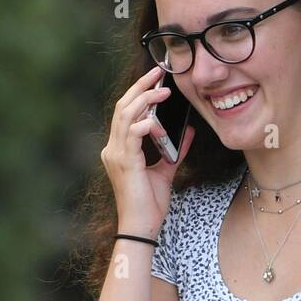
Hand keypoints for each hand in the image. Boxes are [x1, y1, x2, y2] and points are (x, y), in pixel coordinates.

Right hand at [100, 64, 195, 224]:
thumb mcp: (166, 171)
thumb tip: (187, 131)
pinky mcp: (125, 163)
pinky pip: (133, 134)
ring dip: (146, 100)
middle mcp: (112, 148)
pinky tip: (159, 123)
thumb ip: (175, 150)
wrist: (142, 227)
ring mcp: (115, 154)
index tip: (156, 80)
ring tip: (163, 91)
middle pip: (122, 106)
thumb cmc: (150, 204)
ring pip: (126, 115)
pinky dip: (147, 125)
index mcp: (119, 149)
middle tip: (158, 73)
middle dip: (140, 87)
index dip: (138, 93)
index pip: (125, 112)